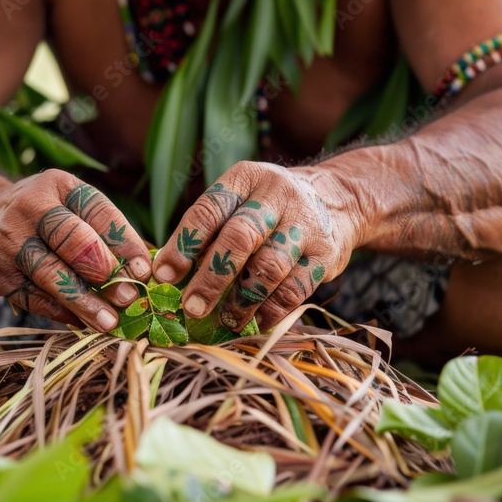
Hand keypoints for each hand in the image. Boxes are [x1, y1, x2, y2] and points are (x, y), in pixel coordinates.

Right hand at [0, 169, 151, 331]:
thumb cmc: (47, 216)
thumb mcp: (72, 206)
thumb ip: (105, 233)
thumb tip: (140, 273)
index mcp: (57, 185)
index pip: (98, 212)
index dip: (124, 242)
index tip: (144, 271)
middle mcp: (29, 207)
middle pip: (72, 241)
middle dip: (104, 271)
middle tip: (128, 296)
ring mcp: (9, 241)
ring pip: (51, 275)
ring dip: (84, 302)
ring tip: (109, 321)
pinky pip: (33, 298)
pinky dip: (60, 313)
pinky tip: (81, 322)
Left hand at [152, 162, 358, 331]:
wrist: (338, 199)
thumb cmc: (269, 207)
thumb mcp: (241, 200)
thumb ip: (210, 230)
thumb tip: (170, 275)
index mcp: (245, 179)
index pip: (208, 210)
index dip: (184, 245)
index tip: (163, 275)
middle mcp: (277, 195)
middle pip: (239, 238)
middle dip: (211, 278)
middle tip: (192, 307)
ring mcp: (305, 224)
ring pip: (269, 267)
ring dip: (242, 299)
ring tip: (226, 319)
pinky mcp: (326, 254)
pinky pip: (295, 289)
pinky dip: (272, 310)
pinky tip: (256, 322)